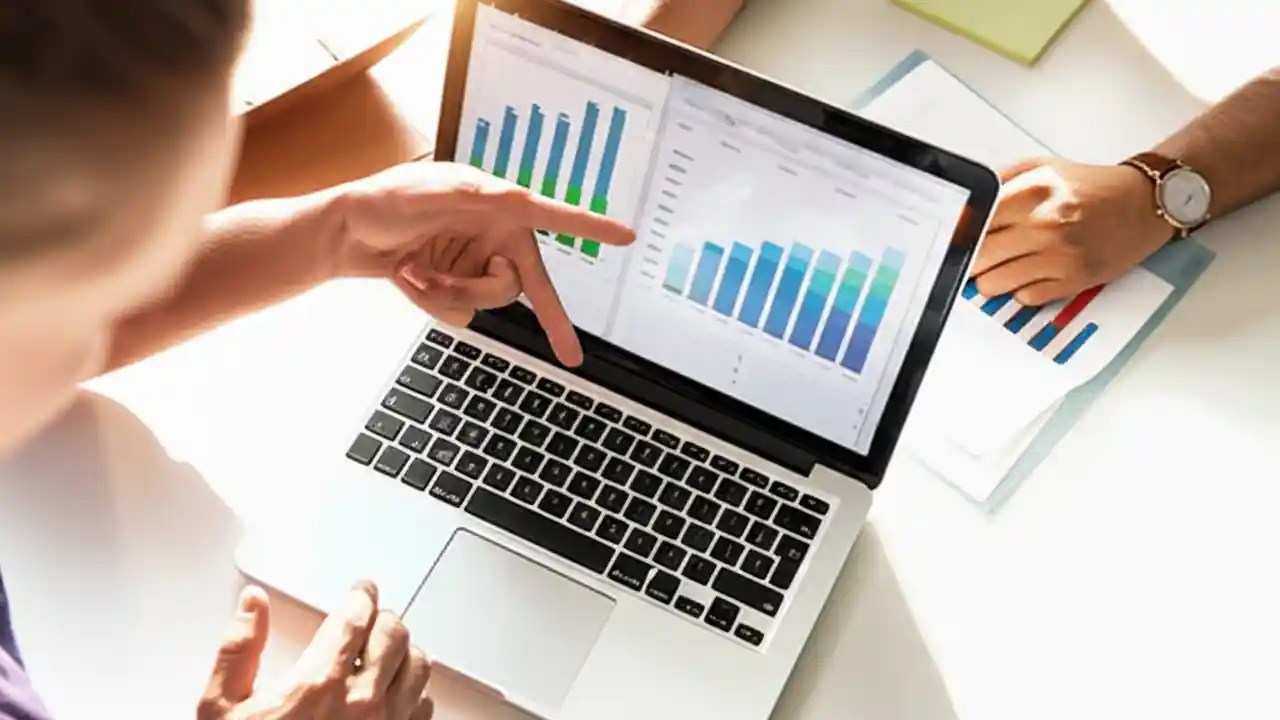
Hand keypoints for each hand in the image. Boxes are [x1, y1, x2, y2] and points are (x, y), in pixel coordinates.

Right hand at [199, 582, 432, 719]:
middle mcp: (360, 703)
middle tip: (372, 616)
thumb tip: (253, 605)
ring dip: (405, 652)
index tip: (363, 590)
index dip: (362, 596)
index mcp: (318, 683)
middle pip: (395, 636)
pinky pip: (424, 709)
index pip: (356, 617)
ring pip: (419, 668)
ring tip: (389, 649)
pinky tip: (397, 693)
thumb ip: (238, 649)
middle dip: (383, 619)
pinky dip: (415, 693)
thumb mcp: (220, 707)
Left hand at [333, 161, 635, 365]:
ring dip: (445, 293)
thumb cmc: (386, 200)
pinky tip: (409, 278)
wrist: (346, 234)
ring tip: (411, 271)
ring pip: (489, 304)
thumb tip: (515, 196)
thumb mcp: (433, 188)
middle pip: (518, 284)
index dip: (591, 225)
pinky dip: (432, 302)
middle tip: (428, 276)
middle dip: (472, 287)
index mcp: (499, 206)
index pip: (553, 216)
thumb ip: (478, 194)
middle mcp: (495, 236)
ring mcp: (477, 264)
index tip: (625, 236)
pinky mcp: (459, 287)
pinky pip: (463, 313)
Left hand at [970, 158, 1172, 304]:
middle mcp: (1045, 224)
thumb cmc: (1092, 187)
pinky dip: (1021, 290)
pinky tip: (1031, 273)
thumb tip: (964, 206)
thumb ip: (1000, 180)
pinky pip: (1024, 297)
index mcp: (1034, 192)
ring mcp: (1059, 255)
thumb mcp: (1043, 168)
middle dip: (972, 259)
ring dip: (992, 278)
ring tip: (1004, 265)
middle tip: (978, 255)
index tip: (957, 239)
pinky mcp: (1073, 280)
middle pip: (978, 256)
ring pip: (994, 284)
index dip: (962, 233)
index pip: (975, 221)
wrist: (1143, 204)